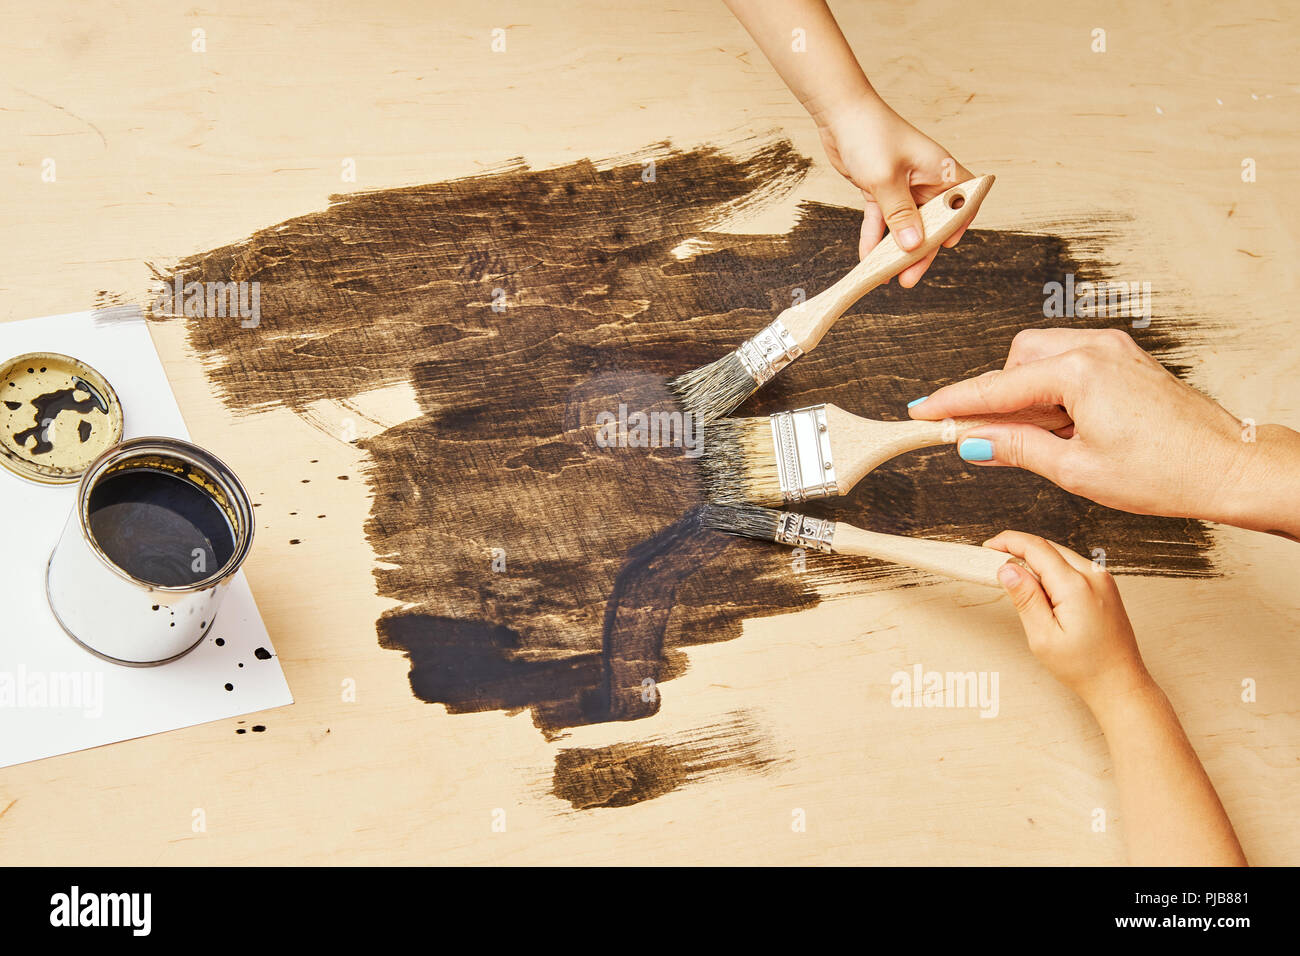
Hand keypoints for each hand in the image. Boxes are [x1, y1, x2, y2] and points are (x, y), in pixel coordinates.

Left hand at [817, 97, 973, 285]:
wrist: (839, 114)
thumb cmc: (870, 135)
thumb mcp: (886, 180)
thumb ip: (900, 215)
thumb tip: (915, 246)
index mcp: (941, 171)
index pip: (962, 204)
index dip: (957, 226)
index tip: (946, 246)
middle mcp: (927, 180)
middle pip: (931, 224)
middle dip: (920, 252)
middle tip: (908, 278)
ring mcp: (904, 186)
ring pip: (905, 226)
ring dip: (895, 251)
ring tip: (887, 277)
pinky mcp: (882, 190)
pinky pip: (882, 221)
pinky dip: (875, 238)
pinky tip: (867, 260)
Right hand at [907, 328, 1299, 531]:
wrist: (1228, 466)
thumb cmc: (1167, 471)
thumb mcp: (1076, 469)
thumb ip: (1017, 447)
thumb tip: (975, 442)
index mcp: (1079, 372)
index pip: (997, 387)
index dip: (954, 403)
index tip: (922, 412)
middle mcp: (1096, 349)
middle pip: (1016, 360)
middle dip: (997, 396)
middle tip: (982, 436)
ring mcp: (1114, 350)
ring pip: (1043, 358)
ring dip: (1027, 394)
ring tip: (1039, 440)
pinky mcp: (1127, 360)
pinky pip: (1071, 363)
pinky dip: (1054, 391)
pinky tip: (1062, 427)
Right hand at [985, 530, 1149, 709]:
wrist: (1119, 682)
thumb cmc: (1084, 667)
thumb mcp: (1043, 637)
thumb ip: (1025, 599)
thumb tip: (1007, 570)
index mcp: (1076, 587)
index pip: (1036, 548)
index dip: (1008, 542)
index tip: (989, 546)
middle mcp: (1093, 576)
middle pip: (1048, 548)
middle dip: (1019, 549)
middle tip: (995, 563)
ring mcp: (1102, 579)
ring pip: (1060, 555)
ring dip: (1035, 560)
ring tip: (1016, 581)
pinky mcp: (1105, 586)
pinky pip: (1072, 566)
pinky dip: (1052, 569)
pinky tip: (1041, 587)